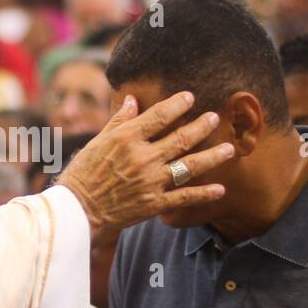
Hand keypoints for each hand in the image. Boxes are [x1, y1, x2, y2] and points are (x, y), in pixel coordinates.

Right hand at [58, 91, 233, 237]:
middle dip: (202, 126)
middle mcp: (143, 157)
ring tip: (229, 149)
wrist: (78, 210)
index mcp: (127, 138)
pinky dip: (204, 194)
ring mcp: (151, 181)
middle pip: (181, 138)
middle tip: (215, 117)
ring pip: (189, 166)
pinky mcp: (154, 203)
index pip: (159, 116)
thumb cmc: (84, 173)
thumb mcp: (98, 141)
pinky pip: (184, 197)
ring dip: (212, 157)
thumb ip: (119, 120)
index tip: (190, 97)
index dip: (177, 105)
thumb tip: (133, 99)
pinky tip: (220, 189)